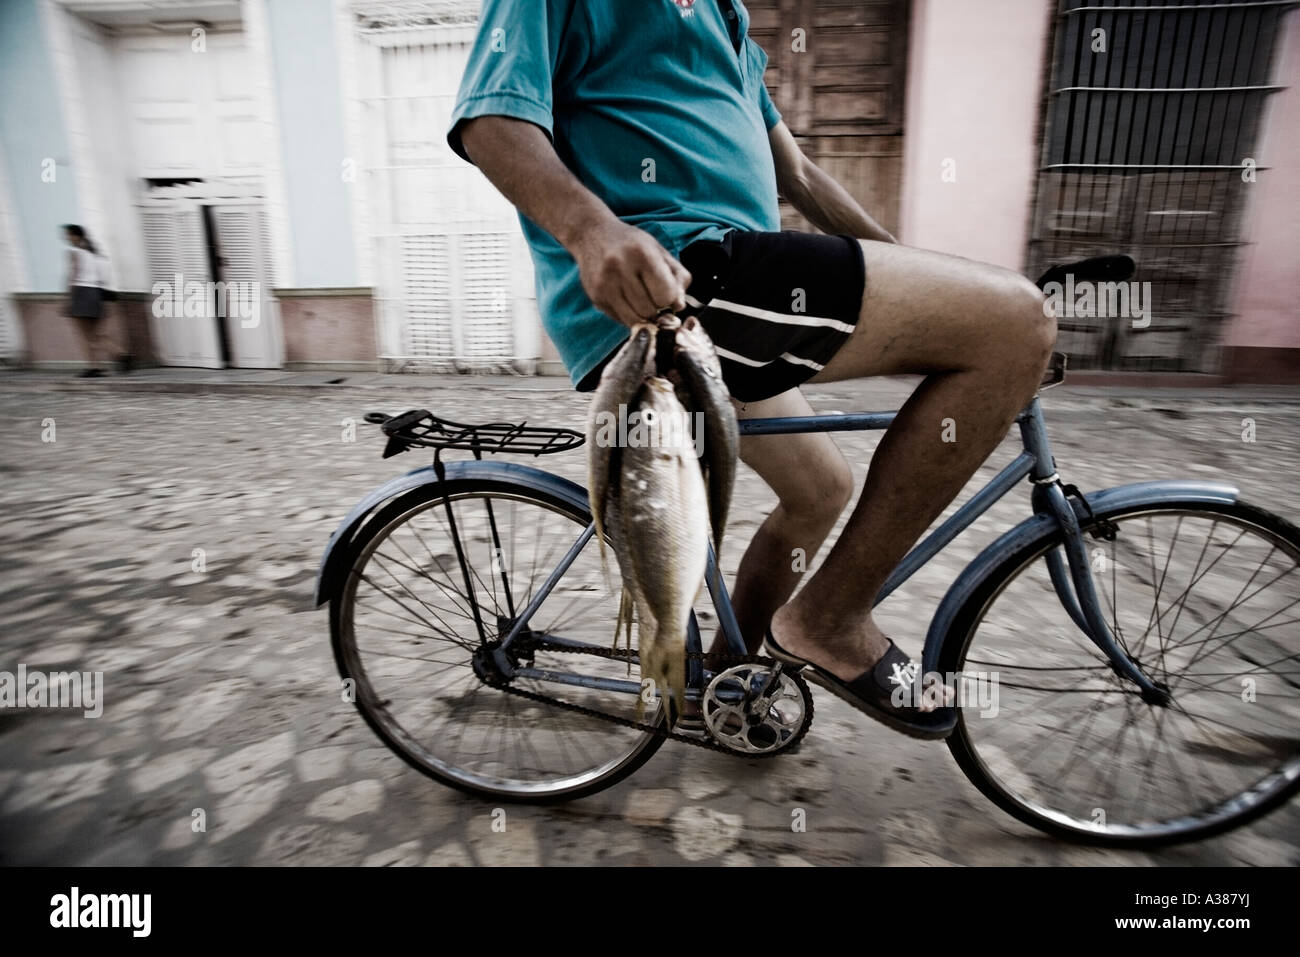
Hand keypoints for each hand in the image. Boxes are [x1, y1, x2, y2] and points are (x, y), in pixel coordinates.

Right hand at [570, 219, 691, 326]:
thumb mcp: (660, 252)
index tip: (665, 291)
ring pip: (634, 320)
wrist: (592, 233)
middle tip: (652, 296)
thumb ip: (678, 278)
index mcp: (642, 254)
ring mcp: (605, 283)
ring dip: (643, 316)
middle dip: (656, 308)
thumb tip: (679, 307)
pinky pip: (620, 319)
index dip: (670, 298)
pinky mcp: (595, 296)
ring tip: (642, 301)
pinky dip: (629, 315)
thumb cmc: (632, 244)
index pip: (665, 295)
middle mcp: (621, 267)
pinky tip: (627, 300)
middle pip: (650, 310)